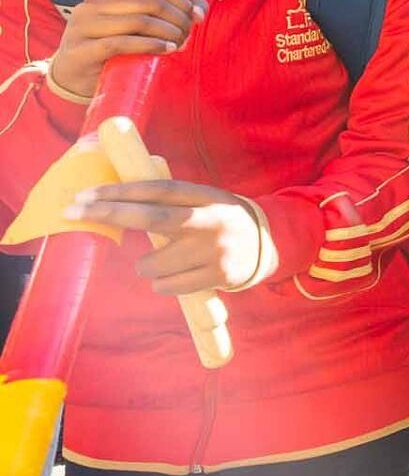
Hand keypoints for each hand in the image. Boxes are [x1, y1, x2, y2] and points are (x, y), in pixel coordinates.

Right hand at [48, 0, 206, 99]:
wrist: (71, 77)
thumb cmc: (106, 49)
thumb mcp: (132, 27)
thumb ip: (162, 13)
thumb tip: (200, 7)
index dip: (182, 1)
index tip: (197, 17)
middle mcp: (92, 5)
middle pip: (151, 4)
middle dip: (178, 19)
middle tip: (188, 35)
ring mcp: (83, 26)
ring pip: (139, 22)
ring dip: (168, 33)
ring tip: (178, 44)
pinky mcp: (81, 49)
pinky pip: (121, 43)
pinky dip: (150, 45)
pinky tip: (165, 50)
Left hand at [67, 179, 267, 293]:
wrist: (270, 244)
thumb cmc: (219, 220)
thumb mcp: (203, 201)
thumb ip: (170, 201)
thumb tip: (117, 197)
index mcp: (207, 197)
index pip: (159, 190)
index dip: (121, 190)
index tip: (85, 194)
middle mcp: (213, 220)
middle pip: (152, 218)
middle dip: (109, 213)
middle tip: (72, 212)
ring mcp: (216, 250)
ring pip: (153, 264)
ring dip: (146, 265)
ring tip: (164, 261)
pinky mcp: (218, 276)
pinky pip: (168, 286)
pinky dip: (163, 282)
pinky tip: (178, 274)